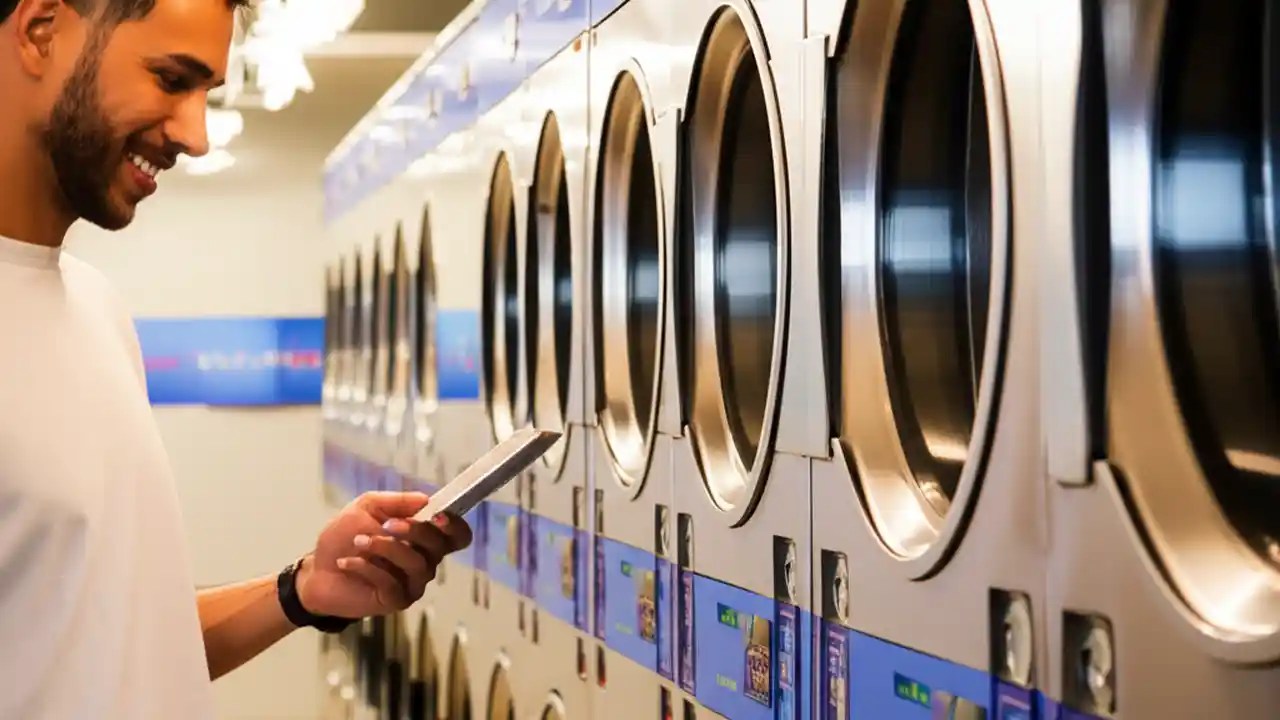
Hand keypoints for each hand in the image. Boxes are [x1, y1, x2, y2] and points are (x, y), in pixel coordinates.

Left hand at [295, 491, 472, 618]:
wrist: (316, 571)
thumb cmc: (344, 537)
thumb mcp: (367, 507)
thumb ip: (397, 501)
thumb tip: (426, 499)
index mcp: (423, 539)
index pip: (456, 536)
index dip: (455, 526)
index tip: (438, 515)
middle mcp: (424, 562)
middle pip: (439, 547)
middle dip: (415, 531)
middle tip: (387, 524)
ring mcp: (412, 584)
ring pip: (416, 565)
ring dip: (386, 548)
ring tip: (359, 541)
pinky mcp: (395, 601)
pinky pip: (392, 583)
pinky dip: (367, 568)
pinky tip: (346, 562)